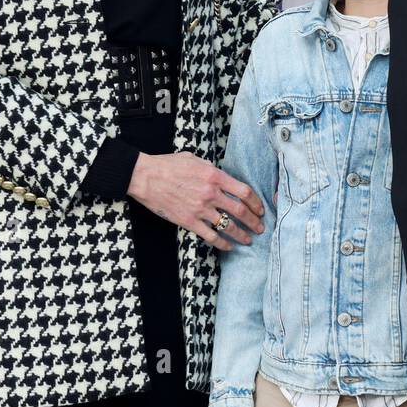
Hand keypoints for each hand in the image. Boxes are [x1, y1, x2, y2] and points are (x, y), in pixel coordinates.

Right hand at [126, 152, 264, 249]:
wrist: (146, 177)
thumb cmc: (168, 165)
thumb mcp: (196, 160)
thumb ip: (212, 170)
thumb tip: (222, 179)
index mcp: (215, 176)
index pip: (244, 191)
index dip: (256, 202)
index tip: (260, 209)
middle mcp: (211, 193)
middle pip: (240, 211)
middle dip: (254, 221)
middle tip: (260, 227)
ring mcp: (200, 209)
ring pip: (228, 226)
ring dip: (242, 234)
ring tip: (248, 239)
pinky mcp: (189, 222)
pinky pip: (211, 236)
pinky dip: (222, 243)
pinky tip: (228, 246)